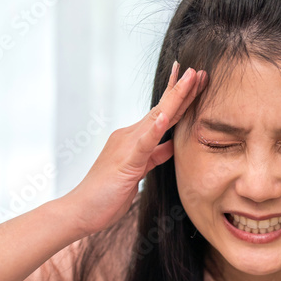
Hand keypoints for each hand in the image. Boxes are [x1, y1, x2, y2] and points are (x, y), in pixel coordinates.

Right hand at [60, 61, 207, 236]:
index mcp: (134, 139)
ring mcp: (127, 146)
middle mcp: (130, 136)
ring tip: (189, 78)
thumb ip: (154, 155)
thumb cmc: (108, 193)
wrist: (81, 210)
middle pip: (162, 109)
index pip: (162, 113)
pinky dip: (154, 130)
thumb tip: (171, 144)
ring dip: (174, 97)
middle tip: (199, 70)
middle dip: (182, 89)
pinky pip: (143, 144)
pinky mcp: (126, 163)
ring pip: (156, 118)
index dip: (179, 96)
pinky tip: (164, 117)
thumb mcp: (138, 171)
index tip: (194, 79)